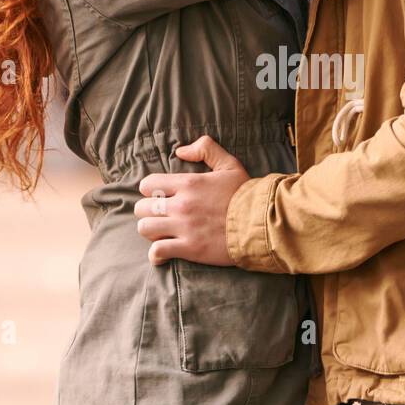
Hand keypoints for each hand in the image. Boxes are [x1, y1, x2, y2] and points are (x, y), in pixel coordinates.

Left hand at [134, 135, 248, 265]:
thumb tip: (181, 150)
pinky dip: (156, 255)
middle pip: (142, 208)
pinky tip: (163, 254)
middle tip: (161, 216)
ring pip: (145, 229)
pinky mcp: (190, 248)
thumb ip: (206, 148)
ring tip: (162, 233)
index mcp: (188, 184)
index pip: (148, 184)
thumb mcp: (229, 164)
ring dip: (151, 231)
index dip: (150, 190)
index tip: (160, 196)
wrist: (262, 223)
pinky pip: (158, 252)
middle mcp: (181, 205)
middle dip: (148, 211)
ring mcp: (184, 228)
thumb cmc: (246, 194)